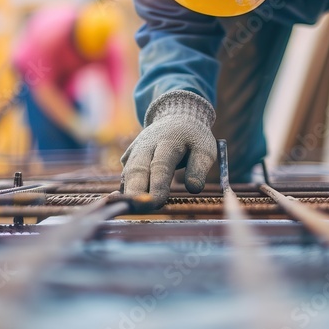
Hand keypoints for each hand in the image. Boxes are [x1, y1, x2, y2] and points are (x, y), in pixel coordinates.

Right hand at [120, 90, 216, 208]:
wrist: (175, 118)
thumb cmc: (193, 138)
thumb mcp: (205, 149)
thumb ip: (199, 169)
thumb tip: (193, 189)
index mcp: (168, 142)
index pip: (160, 166)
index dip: (157, 185)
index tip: (156, 203)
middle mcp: (147, 145)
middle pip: (137, 170)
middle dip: (135, 192)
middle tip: (138, 211)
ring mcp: (135, 150)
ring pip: (127, 173)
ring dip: (128, 192)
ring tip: (131, 210)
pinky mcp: (128, 157)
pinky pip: (125, 174)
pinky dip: (124, 188)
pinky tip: (124, 202)